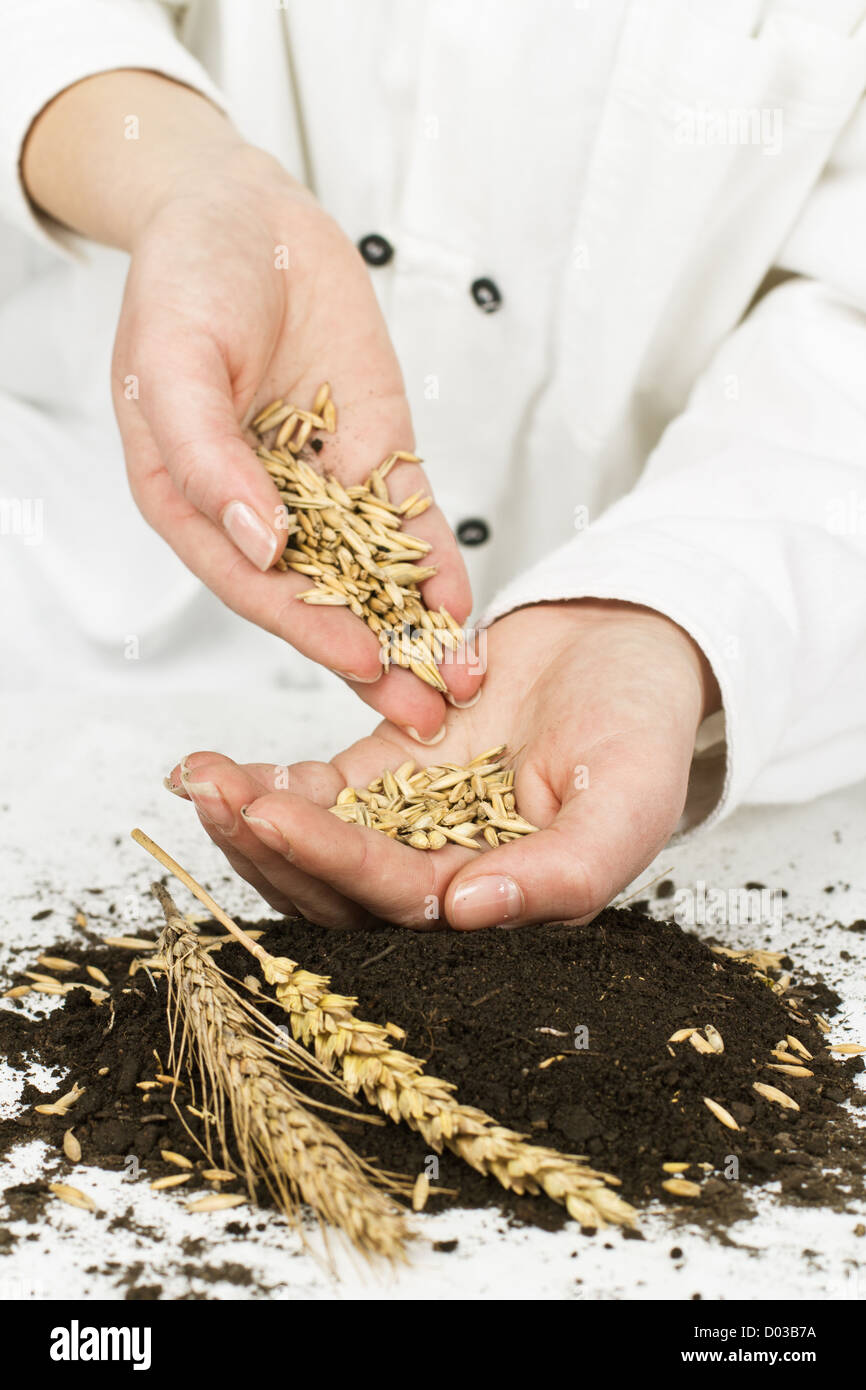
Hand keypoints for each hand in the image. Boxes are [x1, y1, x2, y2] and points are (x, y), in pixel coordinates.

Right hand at [111, 143, 476, 737]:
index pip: (251, 585)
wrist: (244, 213)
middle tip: (424, 719)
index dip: (305, 628)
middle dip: (371, 658)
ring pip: (370, 574)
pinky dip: (436, 563)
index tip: (360, 662)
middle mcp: (257, 512)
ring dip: (411, 629)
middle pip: (317, 599)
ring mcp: (319, 490)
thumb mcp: (174, 360)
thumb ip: (205, 454)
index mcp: (192, 504)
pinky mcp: (372, 458)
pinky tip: (465, 605)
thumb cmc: (185, 280)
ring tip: (457, 682)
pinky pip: (408, 521)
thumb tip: (257, 543)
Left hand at [166, 601, 717, 928]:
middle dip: (271, 847)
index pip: (400, 901)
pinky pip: (320, 794)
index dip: (335, 862)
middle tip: (215, 797)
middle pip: (337, 889)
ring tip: (201, 779)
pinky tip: (224, 767)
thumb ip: (560, 871)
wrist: (628, 649)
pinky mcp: (388, 776)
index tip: (275, 813)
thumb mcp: (627, 803)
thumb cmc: (644, 730)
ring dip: (256, 820)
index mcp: (502, 904)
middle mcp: (447, 879)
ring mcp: (410, 827)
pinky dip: (272, 784)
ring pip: (316, 847)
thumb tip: (466, 914)